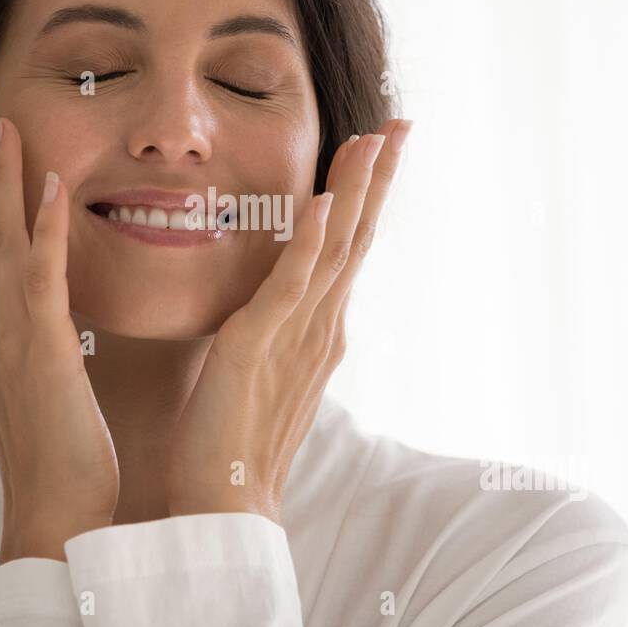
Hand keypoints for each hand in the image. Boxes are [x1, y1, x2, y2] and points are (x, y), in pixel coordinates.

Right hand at [0, 90, 119, 562]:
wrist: (55, 509)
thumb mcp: (32, 379)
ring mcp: (5, 337)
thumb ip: (25, 336)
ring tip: (2, 121)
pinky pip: (40, 279)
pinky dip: (42, 228)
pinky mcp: (41, 352)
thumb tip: (27, 307)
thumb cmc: (55, 449)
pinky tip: (51, 186)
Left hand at [164, 119, 411, 521]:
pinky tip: (324, 202)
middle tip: (401, 124)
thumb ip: (281, 333)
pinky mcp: (258, 346)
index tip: (378, 147)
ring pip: (335, 251)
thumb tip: (289, 304)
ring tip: (373, 139)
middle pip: (358, 239)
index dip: (367, 197)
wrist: (226, 502)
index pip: (349, 250)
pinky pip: (290, 286)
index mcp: (319, 332)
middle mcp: (320, 329)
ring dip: (355, 192)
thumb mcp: (265, 372)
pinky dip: (310, 243)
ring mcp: (296, 337)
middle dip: (379, 179)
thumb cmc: (237, 442)